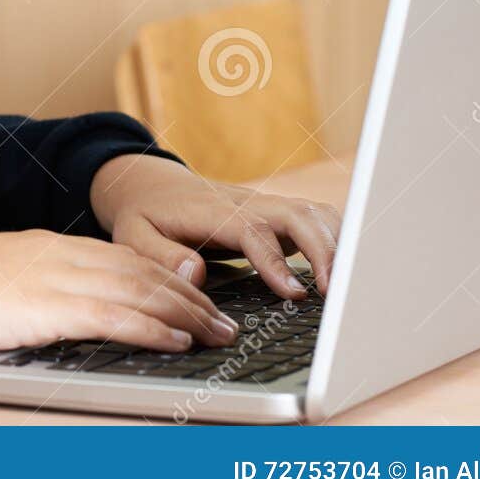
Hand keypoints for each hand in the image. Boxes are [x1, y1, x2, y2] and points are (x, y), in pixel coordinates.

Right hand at [0, 230, 241, 352]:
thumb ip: (27, 293)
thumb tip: (48, 315)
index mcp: (44, 247)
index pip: (122, 258)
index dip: (166, 277)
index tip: (195, 295)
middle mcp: (57, 254)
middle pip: (142, 270)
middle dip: (190, 295)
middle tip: (224, 318)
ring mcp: (52, 276)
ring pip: (139, 289)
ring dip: (187, 313)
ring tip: (217, 333)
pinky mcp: (44, 305)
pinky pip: (114, 315)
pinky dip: (154, 327)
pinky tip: (178, 340)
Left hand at [88, 153, 342, 297]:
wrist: (150, 185)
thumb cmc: (144, 215)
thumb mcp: (133, 235)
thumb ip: (160, 255)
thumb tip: (193, 274)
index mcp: (211, 211)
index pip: (252, 229)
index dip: (274, 260)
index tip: (292, 292)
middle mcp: (244, 203)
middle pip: (297, 214)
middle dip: (324, 250)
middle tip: (335, 293)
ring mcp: (264, 206)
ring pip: (313, 213)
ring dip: (336, 244)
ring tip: (346, 288)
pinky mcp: (275, 215)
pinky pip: (315, 220)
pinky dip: (336, 239)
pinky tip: (342, 272)